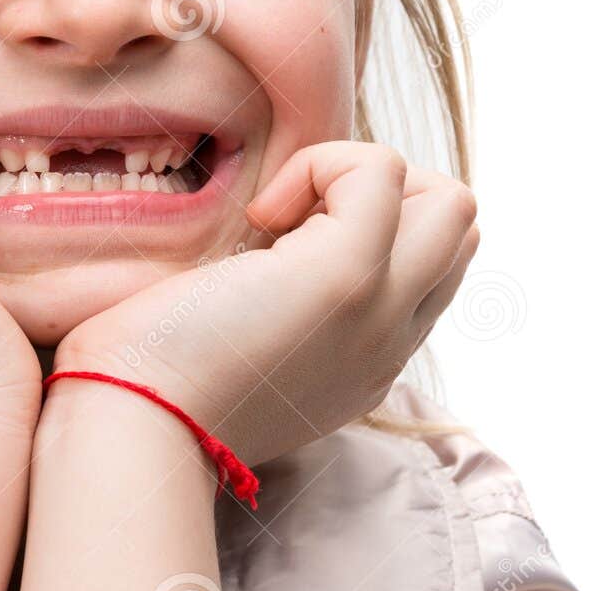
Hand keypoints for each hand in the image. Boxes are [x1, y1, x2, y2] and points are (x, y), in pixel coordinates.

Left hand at [54, 141, 478, 464]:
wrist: (132, 427)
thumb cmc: (149, 385)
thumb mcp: (235, 351)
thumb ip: (275, 312)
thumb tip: (267, 240)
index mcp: (364, 365)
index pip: (428, 274)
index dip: (370, 231)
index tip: (280, 244)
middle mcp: (387, 344)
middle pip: (458, 233)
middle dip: (383, 196)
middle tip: (289, 221)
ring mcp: (378, 309)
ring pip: (450, 202)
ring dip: (360, 177)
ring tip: (279, 218)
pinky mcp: (347, 274)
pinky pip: (382, 170)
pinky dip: (320, 163)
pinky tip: (258, 213)